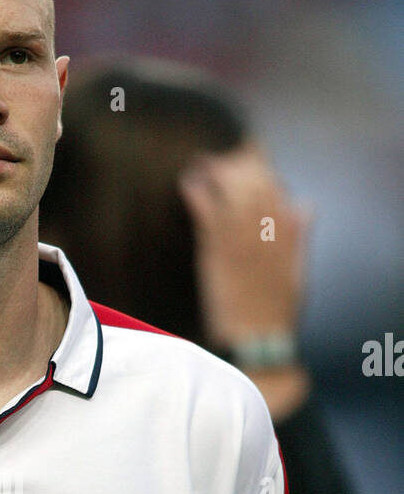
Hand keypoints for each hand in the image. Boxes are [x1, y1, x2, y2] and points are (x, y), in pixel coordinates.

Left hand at [178, 141, 312, 350]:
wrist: (256, 339)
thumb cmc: (275, 311)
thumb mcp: (297, 272)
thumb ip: (300, 237)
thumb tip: (306, 206)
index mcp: (287, 231)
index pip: (275, 182)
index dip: (260, 163)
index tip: (247, 154)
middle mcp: (266, 228)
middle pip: (252, 176)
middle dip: (236, 160)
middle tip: (219, 159)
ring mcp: (241, 236)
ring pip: (229, 184)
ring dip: (213, 169)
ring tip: (201, 166)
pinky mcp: (216, 249)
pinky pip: (204, 206)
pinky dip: (195, 188)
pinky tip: (187, 182)